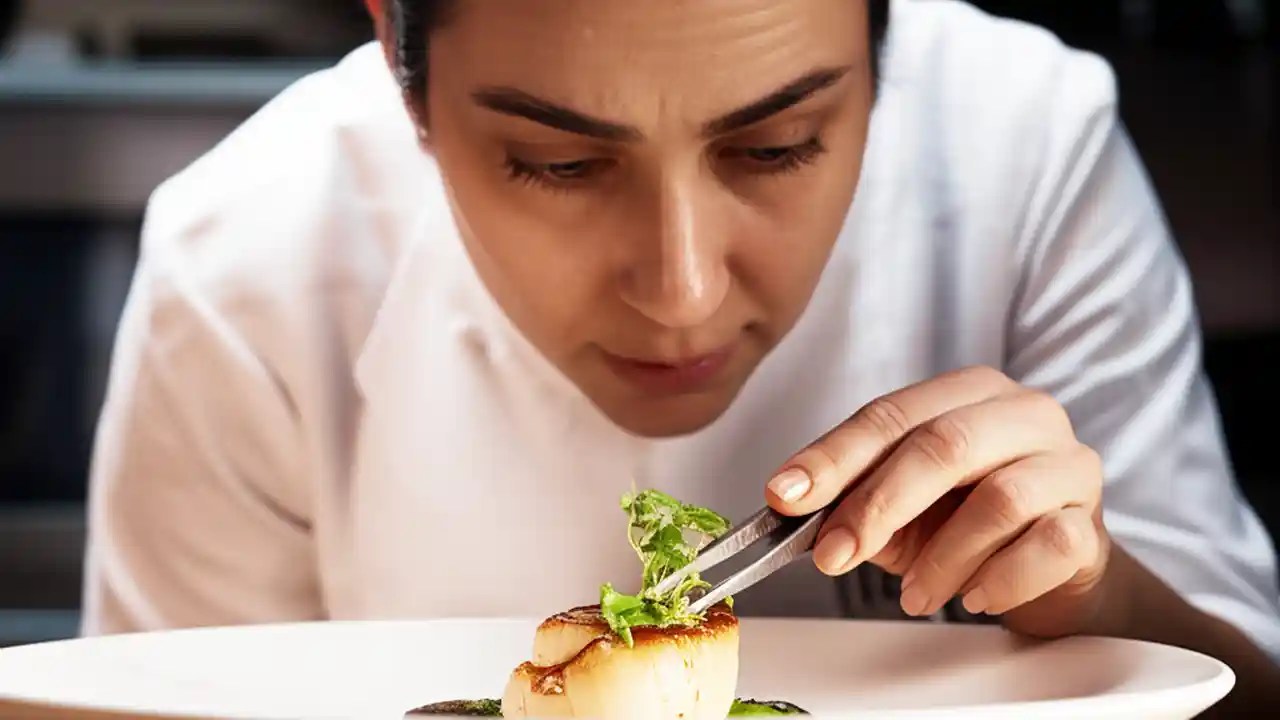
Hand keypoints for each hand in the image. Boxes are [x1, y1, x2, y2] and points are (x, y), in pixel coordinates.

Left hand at [765, 366, 1112, 638]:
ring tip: (914, 594)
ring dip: (941, 557)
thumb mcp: (901, 505)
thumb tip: (791, 505)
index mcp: (968, 392)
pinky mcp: (1092, 522)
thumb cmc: (965, 522)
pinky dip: (999, 579)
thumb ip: (855, 497)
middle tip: (834, 555)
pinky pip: (1048, 547)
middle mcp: (1023, 413)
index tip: (785, 495)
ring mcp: (1067, 464)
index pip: (890, 415)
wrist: (1051, 568)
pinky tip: (973, 597)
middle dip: (877, 505)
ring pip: (999, 500)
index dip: (832, 456)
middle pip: (943, 446)